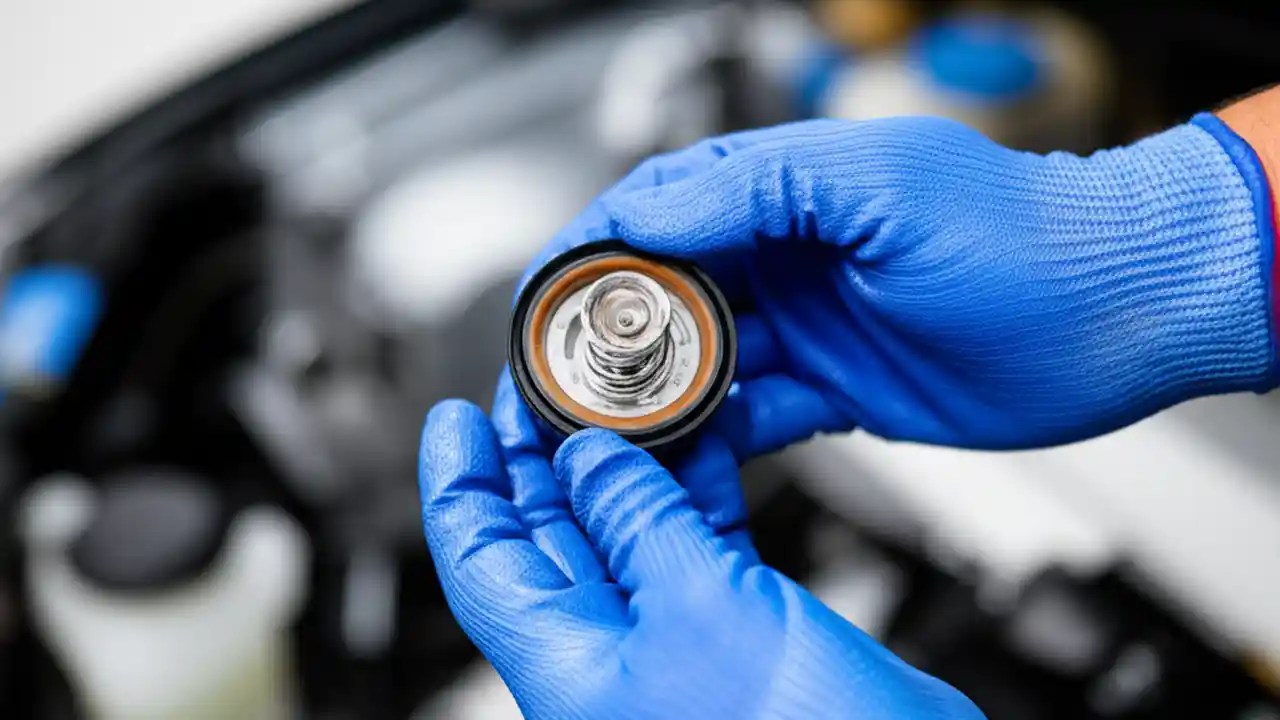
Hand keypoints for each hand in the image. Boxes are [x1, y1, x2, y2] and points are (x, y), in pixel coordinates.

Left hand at [419, 399, 984, 718]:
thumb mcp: (699, 606)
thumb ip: (637, 521)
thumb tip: (590, 457)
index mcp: (570, 662)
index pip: (479, 559)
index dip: (459, 483)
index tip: (456, 417)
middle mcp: (612, 654)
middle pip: (545, 538)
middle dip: (537, 454)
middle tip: (539, 381)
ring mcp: (675, 641)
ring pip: (624, 533)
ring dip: (621, 462)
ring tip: (615, 393)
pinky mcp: (737, 631)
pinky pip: (693, 545)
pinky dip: (694, 488)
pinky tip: (701, 439)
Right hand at [514, 113, 1276, 450]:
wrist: (1113, 315)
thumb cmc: (1018, 233)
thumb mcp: (878, 185)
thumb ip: (755, 187)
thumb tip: (644, 216)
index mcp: (786, 187)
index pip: (658, 206)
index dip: (595, 247)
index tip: (549, 291)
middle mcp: (787, 252)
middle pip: (664, 287)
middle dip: (606, 327)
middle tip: (559, 371)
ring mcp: (808, 323)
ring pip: (699, 357)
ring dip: (651, 390)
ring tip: (606, 422)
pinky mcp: (834, 387)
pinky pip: (752, 413)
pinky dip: (713, 434)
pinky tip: (686, 452)